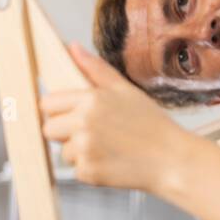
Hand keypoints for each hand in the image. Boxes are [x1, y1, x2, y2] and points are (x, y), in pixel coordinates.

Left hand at [40, 42, 194, 194]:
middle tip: (93, 133)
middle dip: (64, 132)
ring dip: (80, 153)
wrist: (173, 159)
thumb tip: (72, 47)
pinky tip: (112, 162)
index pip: (47, 103)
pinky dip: (91, 169)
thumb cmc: (152, 124)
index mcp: (91, 99)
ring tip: (109, 148)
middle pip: (49, 129)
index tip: (71, 114)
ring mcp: (84, 149)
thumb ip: (96, 69)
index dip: (58, 109)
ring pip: (63, 152)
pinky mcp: (88, 172)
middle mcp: (83, 123)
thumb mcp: (126, 90)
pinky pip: (76, 170)